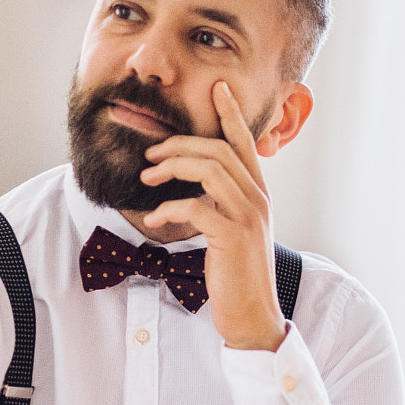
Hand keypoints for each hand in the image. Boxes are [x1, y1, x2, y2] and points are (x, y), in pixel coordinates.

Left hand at [141, 80, 285, 351]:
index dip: (230, 112)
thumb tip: (189, 187)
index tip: (217, 87)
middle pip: (218, 149)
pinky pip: (197, 207)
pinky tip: (153, 218)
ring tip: (148, 177)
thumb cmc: (236, 276)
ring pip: (210, 169)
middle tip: (150, 155)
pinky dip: (169, 207)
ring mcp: (248, 216)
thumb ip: (218, 205)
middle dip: (179, 145)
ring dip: (172, 167)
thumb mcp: (231, 231)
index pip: (244, 142)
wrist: (253, 316)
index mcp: (257, 193)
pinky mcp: (234, 237)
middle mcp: (257, 198)